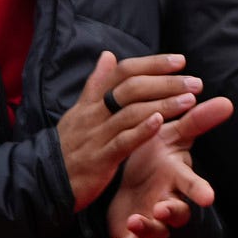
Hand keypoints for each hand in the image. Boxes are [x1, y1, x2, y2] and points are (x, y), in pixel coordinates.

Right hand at [54, 52, 199, 208]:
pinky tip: (160, 122)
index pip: (123, 72)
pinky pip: (121, 142)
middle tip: (196, 82)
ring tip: (190, 99)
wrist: (42, 182)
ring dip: (163, 104)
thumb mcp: (79, 112)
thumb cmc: (69, 145)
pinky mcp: (99, 160)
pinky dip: (141, 131)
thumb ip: (96, 84)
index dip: (152, 64)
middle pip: (131, 89)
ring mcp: (96, 136)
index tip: (180, 60)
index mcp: (91, 102)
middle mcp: (94, 114)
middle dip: (166, 83)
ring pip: (131, 113)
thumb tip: (108, 55)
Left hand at [103, 95, 231, 237]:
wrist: (130, 179)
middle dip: (172, 212)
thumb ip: (196, 121)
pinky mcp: (132, 235)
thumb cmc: (156, 156)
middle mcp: (167, 201)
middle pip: (178, 213)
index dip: (200, 191)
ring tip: (134, 219)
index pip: (193, 185)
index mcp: (176, 179)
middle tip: (162, 207)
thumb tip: (227, 102)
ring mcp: (151, 220)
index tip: (208, 197)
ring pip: (156, 232)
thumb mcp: (173, 137)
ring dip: (147, 228)